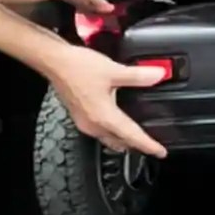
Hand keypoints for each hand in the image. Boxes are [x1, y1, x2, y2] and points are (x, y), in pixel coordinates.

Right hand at [40, 44, 168, 156]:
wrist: (53, 61)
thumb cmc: (77, 67)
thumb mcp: (113, 70)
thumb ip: (138, 76)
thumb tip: (158, 75)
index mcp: (104, 117)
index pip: (132, 137)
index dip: (148, 145)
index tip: (161, 152)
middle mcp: (94, 125)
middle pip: (120, 142)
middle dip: (136, 146)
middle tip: (151, 147)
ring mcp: (85, 122)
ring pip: (108, 139)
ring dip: (123, 140)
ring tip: (135, 139)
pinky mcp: (79, 116)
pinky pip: (99, 131)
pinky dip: (111, 132)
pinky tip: (114, 124)